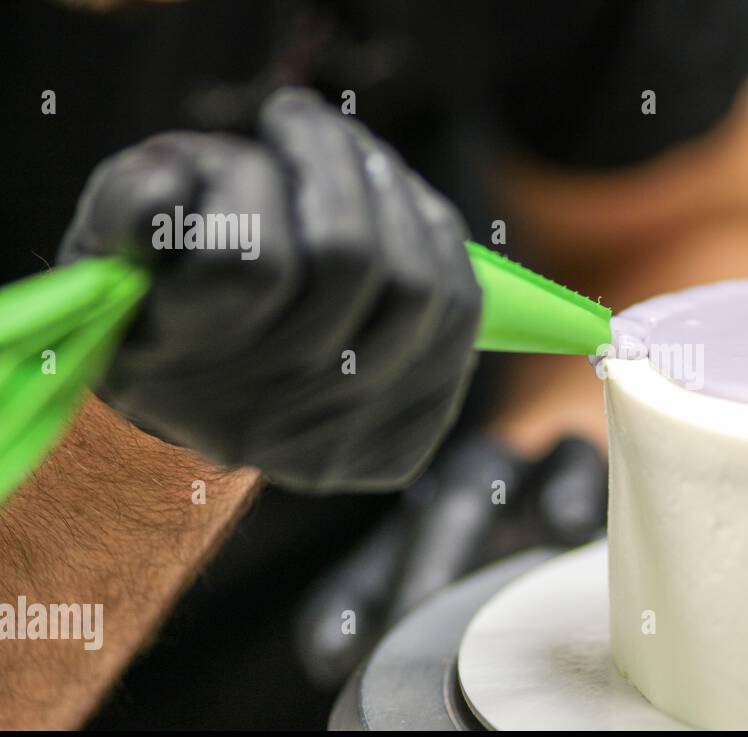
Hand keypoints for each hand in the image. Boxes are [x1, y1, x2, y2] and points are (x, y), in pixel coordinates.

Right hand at [58, 88, 480, 493]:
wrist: (208, 401)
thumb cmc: (159, 295)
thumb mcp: (116, 243)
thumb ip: (131, 204)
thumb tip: (176, 176)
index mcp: (178, 372)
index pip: (249, 262)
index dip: (256, 178)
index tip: (253, 126)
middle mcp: (265, 420)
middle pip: (349, 261)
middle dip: (332, 159)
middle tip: (303, 116)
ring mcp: (344, 438)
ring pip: (418, 286)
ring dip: (391, 190)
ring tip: (355, 151)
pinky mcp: (405, 438)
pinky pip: (460, 316)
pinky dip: (437, 239)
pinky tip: (400, 202)